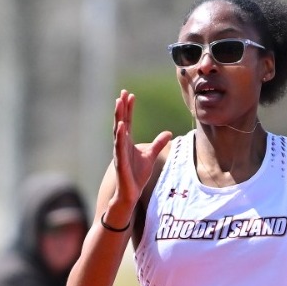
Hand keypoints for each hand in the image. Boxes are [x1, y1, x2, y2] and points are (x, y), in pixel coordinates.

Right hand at [104, 90, 171, 226]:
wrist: (131, 193)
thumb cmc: (137, 175)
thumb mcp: (151, 155)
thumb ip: (158, 143)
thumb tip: (169, 133)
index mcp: (128, 141)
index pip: (128, 121)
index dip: (129, 108)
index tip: (130, 95)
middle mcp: (121, 144)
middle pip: (121, 121)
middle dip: (121, 107)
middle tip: (122, 93)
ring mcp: (119, 152)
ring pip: (118, 131)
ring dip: (118, 117)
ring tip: (118, 103)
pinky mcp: (120, 161)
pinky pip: (119, 146)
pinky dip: (119, 136)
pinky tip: (120, 126)